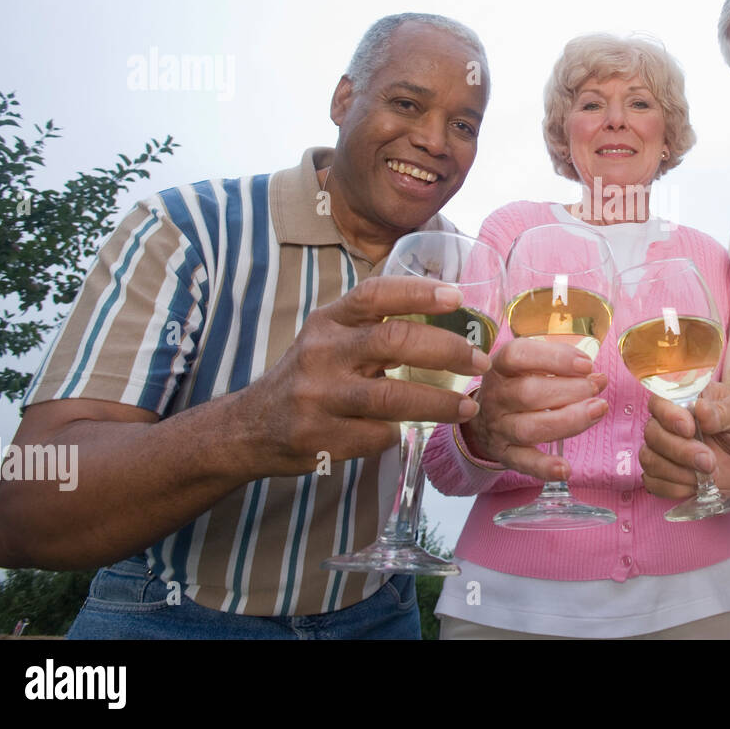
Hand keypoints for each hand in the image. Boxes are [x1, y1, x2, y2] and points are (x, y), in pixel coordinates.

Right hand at [243, 275, 491, 476]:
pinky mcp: (320, 437)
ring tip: (468, 407)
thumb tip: (446, 314)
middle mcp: (321, 353)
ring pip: (392, 397)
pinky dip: (398, 433)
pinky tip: (406, 431)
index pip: (375, 295)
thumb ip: (372, 326)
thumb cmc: (308, 376)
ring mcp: (319, 397)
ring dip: (439, 403)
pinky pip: (377, 435)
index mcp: (328, 321)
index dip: (417, 292)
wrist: (250, 428)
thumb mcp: (329, 338)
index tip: (457, 297)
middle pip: (394, 343)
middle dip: (446, 351)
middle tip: (479, 362)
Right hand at [460, 338, 608, 480]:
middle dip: (570, 390)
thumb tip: (596, 377)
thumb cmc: (515, 385)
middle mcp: (495, 396)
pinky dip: (544, 468)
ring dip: (568, 420)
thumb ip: (560, 366)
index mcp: (499, 367)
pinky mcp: (505, 454)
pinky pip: (523, 463)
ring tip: (597, 410)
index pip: (518, 356)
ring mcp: (499, 427)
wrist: (482, 420)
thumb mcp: (527, 366)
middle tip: (596, 387)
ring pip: (529, 428)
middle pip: (528, 393)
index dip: (554, 358)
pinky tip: (566, 469)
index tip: (585, 364)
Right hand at [640, 381, 729, 498]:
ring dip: (676, 472)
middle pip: (653, 434)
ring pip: (650, 459)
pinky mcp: (668, 475)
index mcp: (685, 401)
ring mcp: (666, 450)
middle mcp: (669, 424)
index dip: (668, 416)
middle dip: (680, 451)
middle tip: (709, 461)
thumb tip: (700, 408)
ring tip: (707, 474)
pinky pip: (653, 483)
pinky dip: (673, 487)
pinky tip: (695, 486)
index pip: (659, 403)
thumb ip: (721, 411)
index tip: (689, 429)